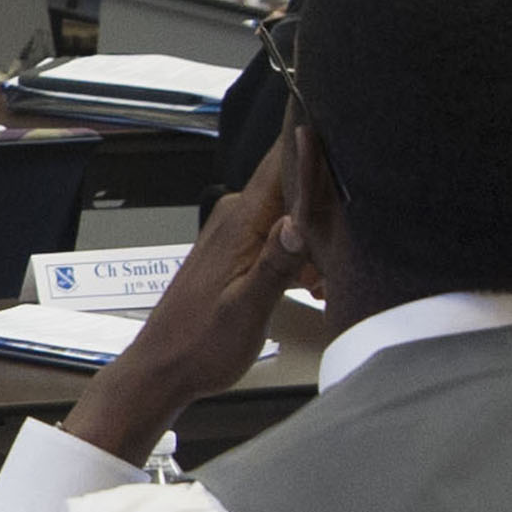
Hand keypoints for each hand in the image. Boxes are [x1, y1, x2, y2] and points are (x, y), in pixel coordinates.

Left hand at [62, 142, 317, 464]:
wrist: (164, 369)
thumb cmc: (197, 345)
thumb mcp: (246, 310)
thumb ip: (276, 264)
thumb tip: (300, 222)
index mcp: (239, 222)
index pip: (281, 158)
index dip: (315, 141)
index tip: (348, 142)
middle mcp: (236, 216)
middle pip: (296, 182)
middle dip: (330, 202)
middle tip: (346, 241)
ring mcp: (237, 232)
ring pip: (293, 211)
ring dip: (319, 236)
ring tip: (322, 277)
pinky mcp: (240, 250)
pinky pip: (282, 235)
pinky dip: (303, 254)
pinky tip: (310, 285)